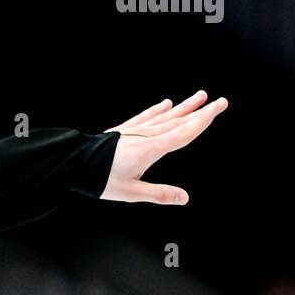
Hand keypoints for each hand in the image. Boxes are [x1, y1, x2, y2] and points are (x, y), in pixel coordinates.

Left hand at [98, 90, 227, 204]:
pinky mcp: (123, 130)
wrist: (74, 163)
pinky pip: (144, 116)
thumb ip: (159, 194)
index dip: (203, 121)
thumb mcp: (132, 192)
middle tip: (219, 101)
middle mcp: (145, 136)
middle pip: (178, 121)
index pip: (184, 133)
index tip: (218, 108)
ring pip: (164, 116)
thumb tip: (184, 198)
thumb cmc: (101, 179)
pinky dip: (156, 109)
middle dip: (200, 111)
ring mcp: (134, 131)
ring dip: (183, 107)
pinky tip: (165, 103)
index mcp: (151, 149)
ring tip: (198, 96)